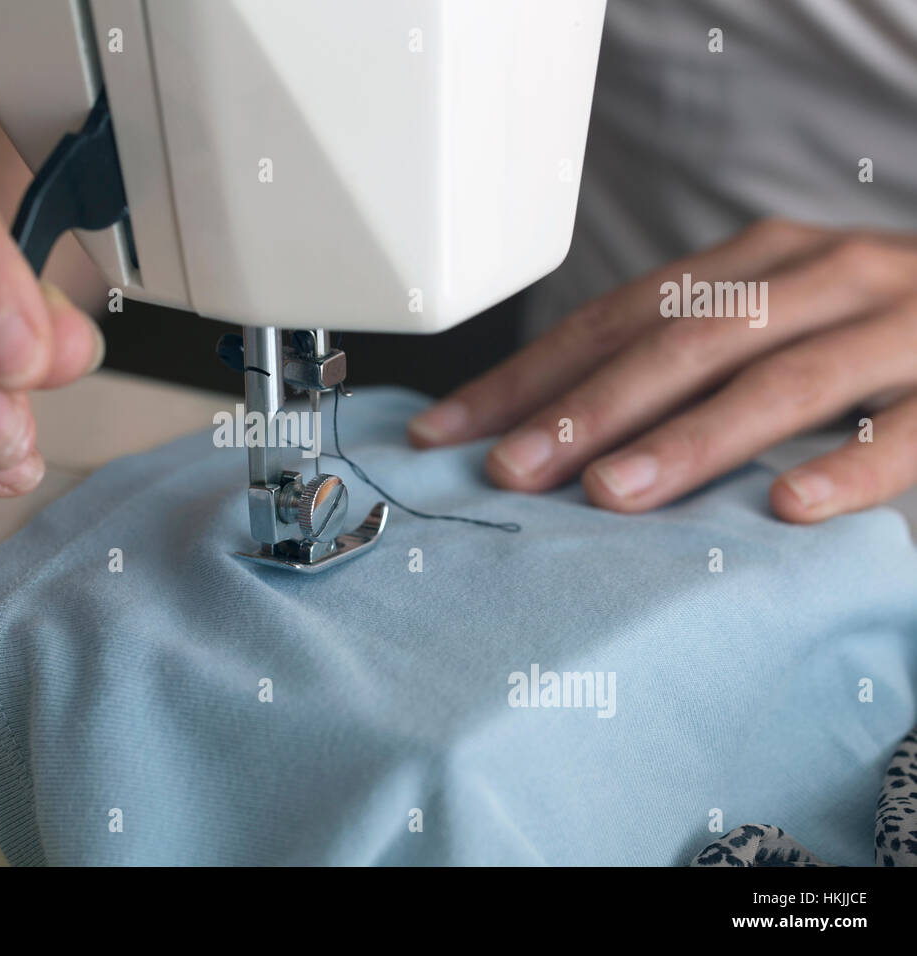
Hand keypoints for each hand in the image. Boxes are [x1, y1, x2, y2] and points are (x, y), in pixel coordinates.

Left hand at [408, 219, 916, 522]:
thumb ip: (678, 357)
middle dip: (589, 408)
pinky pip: (908, 430)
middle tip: (512, 469)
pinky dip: (848, 466)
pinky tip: (787, 508)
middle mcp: (815, 278)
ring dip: (691, 439)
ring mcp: (897, 325)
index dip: (530, 375)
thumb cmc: (860, 327)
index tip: (448, 431)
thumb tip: (544, 428)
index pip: (617, 318)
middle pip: (685, 342)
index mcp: (751, 264)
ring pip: (783, 380)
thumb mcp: (765, 318)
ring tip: (611, 495)